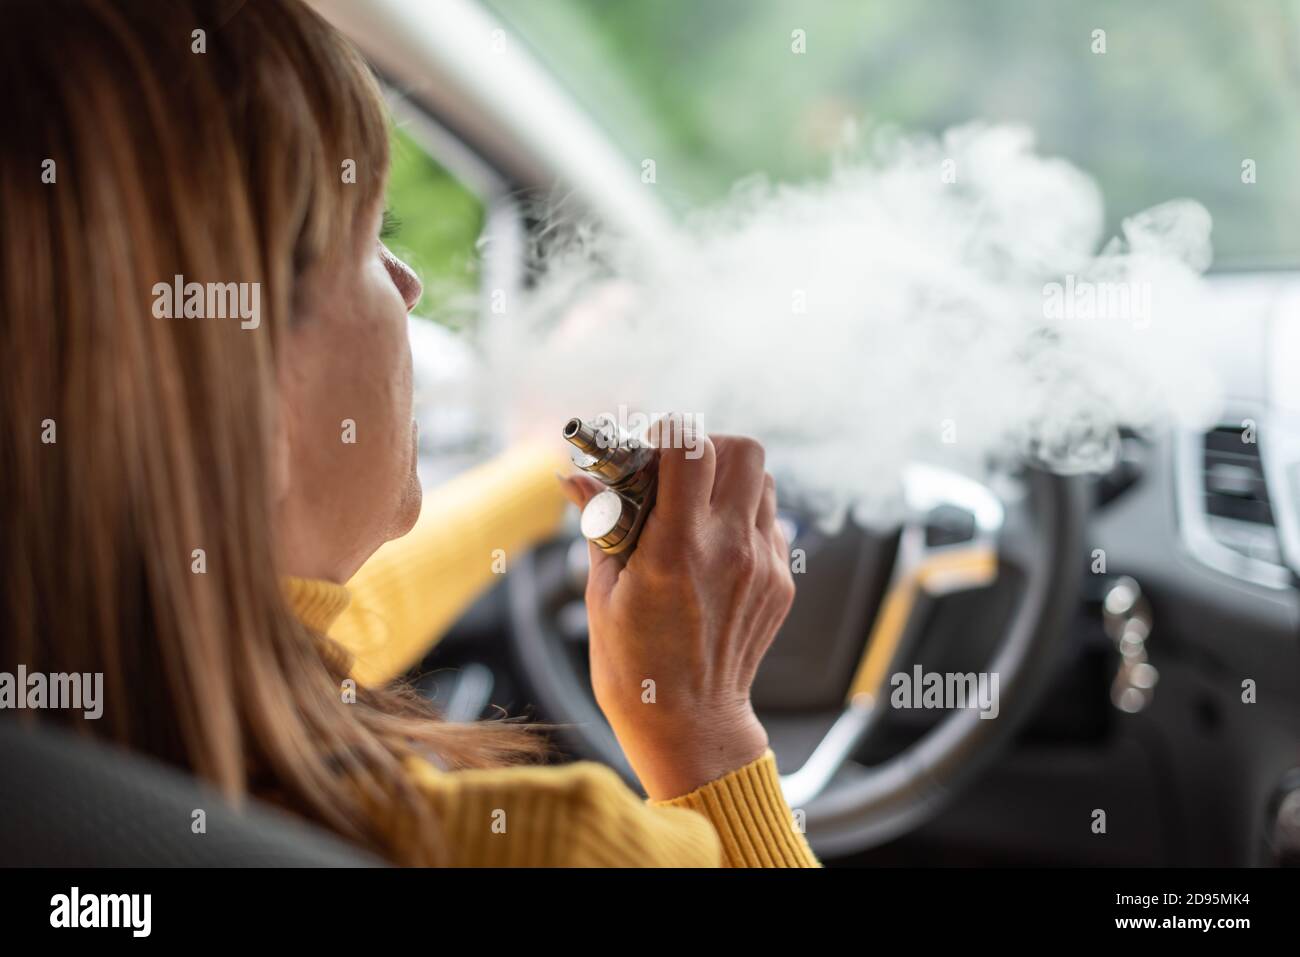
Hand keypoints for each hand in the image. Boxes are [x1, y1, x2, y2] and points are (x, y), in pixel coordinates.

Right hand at [558, 415, 795, 799]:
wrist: (689, 724)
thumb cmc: (633, 665)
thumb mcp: (602, 591)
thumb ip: (599, 522)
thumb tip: (571, 477)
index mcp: (676, 549)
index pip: (692, 448)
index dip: (669, 432)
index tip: (650, 446)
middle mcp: (729, 550)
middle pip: (743, 449)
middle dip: (708, 446)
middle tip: (678, 471)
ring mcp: (763, 565)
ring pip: (763, 480)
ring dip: (729, 480)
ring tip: (696, 509)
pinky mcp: (781, 582)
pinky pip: (770, 522)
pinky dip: (743, 518)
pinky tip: (714, 548)